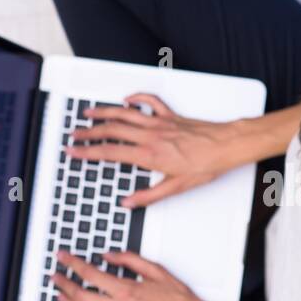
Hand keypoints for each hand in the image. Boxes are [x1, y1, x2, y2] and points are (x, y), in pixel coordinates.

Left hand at [49, 249, 218, 300]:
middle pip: (80, 296)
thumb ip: (129, 260)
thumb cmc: (178, 300)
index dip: (72, 264)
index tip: (64, 257)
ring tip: (61, 296)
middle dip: (63, 283)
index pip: (89, 274)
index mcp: (126, 290)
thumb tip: (108, 255)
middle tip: (56, 276)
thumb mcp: (156, 270)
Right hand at [65, 93, 244, 208]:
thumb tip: (128, 203)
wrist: (227, 146)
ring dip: (104, 111)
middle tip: (73, 134)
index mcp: (149, 155)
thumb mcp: (176, 187)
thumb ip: (149, 196)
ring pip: (124, 113)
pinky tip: (127, 99)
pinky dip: (136, 98)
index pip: (110, 153)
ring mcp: (160, 123)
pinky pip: (150, 102)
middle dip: (88, 132)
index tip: (73, 152)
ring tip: (88, 113)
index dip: (87, 152)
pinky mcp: (170, 116)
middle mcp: (151, 136)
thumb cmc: (206, 165)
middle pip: (111, 130)